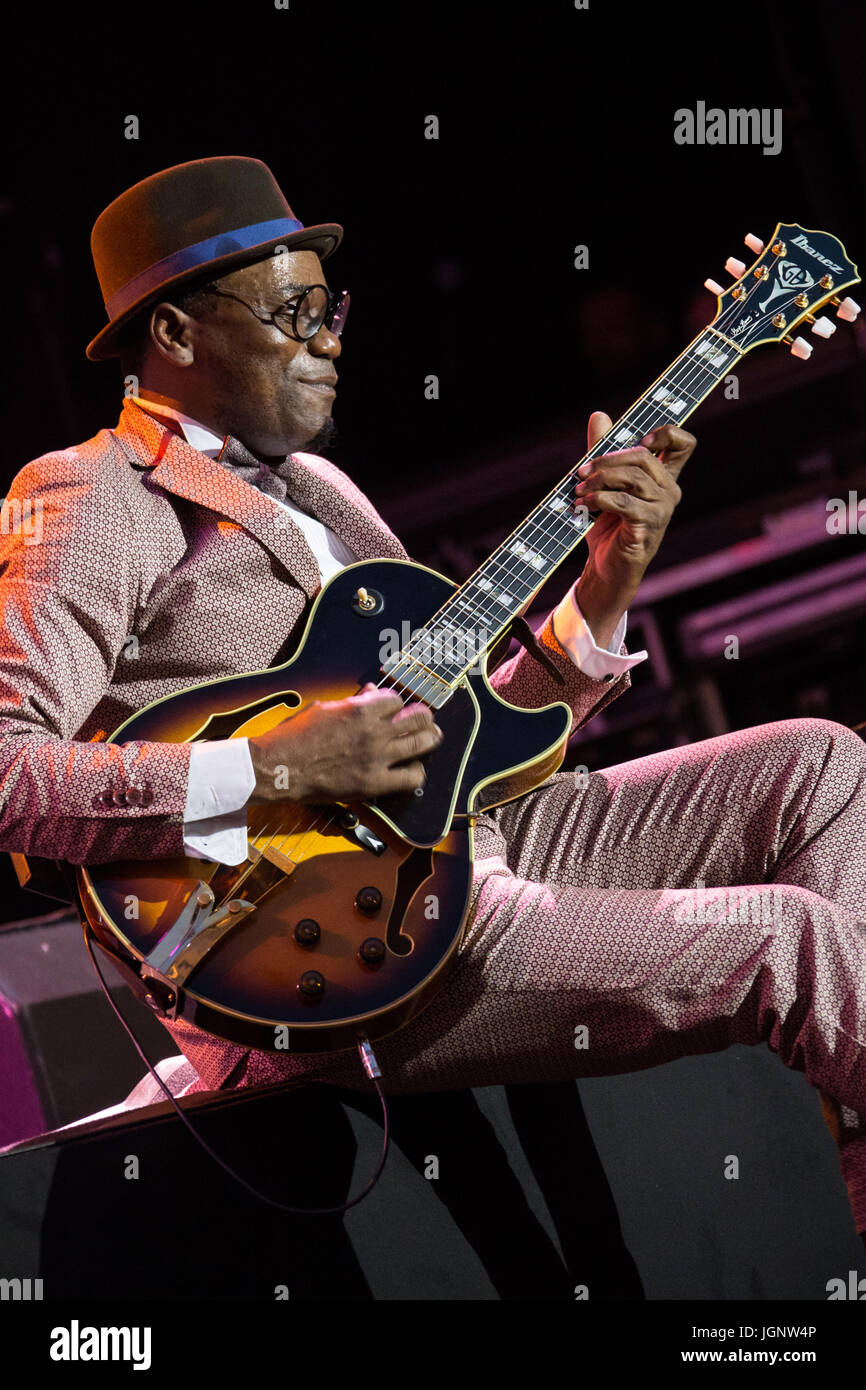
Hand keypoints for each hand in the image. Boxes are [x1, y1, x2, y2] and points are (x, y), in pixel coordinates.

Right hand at [247, 683, 443, 803]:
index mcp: (360, 709)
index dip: (397, 703)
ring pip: (422, 743)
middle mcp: (374, 732)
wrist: (279, 768)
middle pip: (420, 718)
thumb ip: (353, 702)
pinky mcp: (374, 783)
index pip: (397, 699)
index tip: (395, 709)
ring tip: (429, 739)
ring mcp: (377, 758)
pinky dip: (416, 772)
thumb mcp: (323, 708)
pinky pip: (411, 778)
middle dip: (423, 717)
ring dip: (428, 739)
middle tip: (423, 721)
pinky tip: (411, 769)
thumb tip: (370, 692)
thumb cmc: (295, 736)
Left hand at [574, 411, 695, 644]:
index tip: (638, 439)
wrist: (606, 569)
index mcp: (663, 477)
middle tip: (581, 470)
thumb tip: (599, 415)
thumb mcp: (603, 483)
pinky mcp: (648, 526)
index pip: (683, 444)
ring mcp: (662, 510)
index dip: (665, 433)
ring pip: (633, 478)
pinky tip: (582, 505)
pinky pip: (624, 502)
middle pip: (644, 456)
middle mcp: (669, 491)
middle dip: (607, 459)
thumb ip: (603, 450)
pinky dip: (598, 499)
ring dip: (599, 480)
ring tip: (578, 490)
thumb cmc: (607, 526)